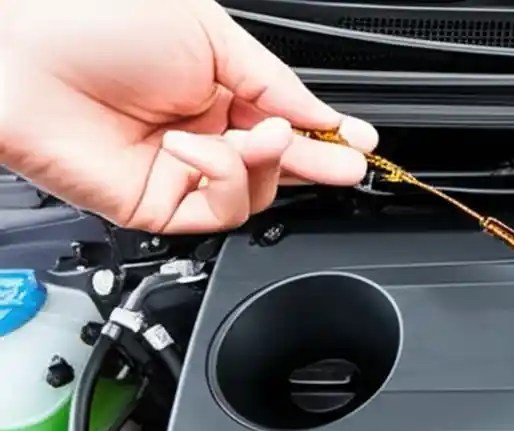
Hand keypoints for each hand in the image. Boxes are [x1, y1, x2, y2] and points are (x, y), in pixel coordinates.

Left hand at [0, 0, 376, 232]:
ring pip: (258, 194)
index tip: (360, 140)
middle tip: (348, 162)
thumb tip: (323, 117)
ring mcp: (180, 171)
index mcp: (217, 86)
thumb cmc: (92, 19)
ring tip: (254, 133)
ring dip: (265, 162)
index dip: (326, 133)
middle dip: (319, 161)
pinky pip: (218, 210)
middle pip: (281, 165)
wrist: (17, 51)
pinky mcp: (156, 205)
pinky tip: (196, 149)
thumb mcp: (209, 32)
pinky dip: (221, 179)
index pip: (286, 122)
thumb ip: (274, 81)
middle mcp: (202, 131)